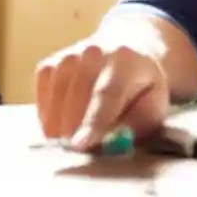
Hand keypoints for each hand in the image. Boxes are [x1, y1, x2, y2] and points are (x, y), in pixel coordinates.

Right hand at [35, 40, 169, 151]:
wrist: (126, 47)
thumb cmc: (141, 86)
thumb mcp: (153, 105)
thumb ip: (136, 124)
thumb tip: (110, 143)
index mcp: (125, 59)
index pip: (107, 93)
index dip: (94, 121)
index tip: (80, 144)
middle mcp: (92, 52)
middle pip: (76, 103)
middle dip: (79, 133)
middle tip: (87, 149)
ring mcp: (66, 58)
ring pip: (55, 109)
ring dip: (66, 129)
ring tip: (83, 128)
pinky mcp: (47, 66)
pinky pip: (42, 105)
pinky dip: (52, 120)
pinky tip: (68, 118)